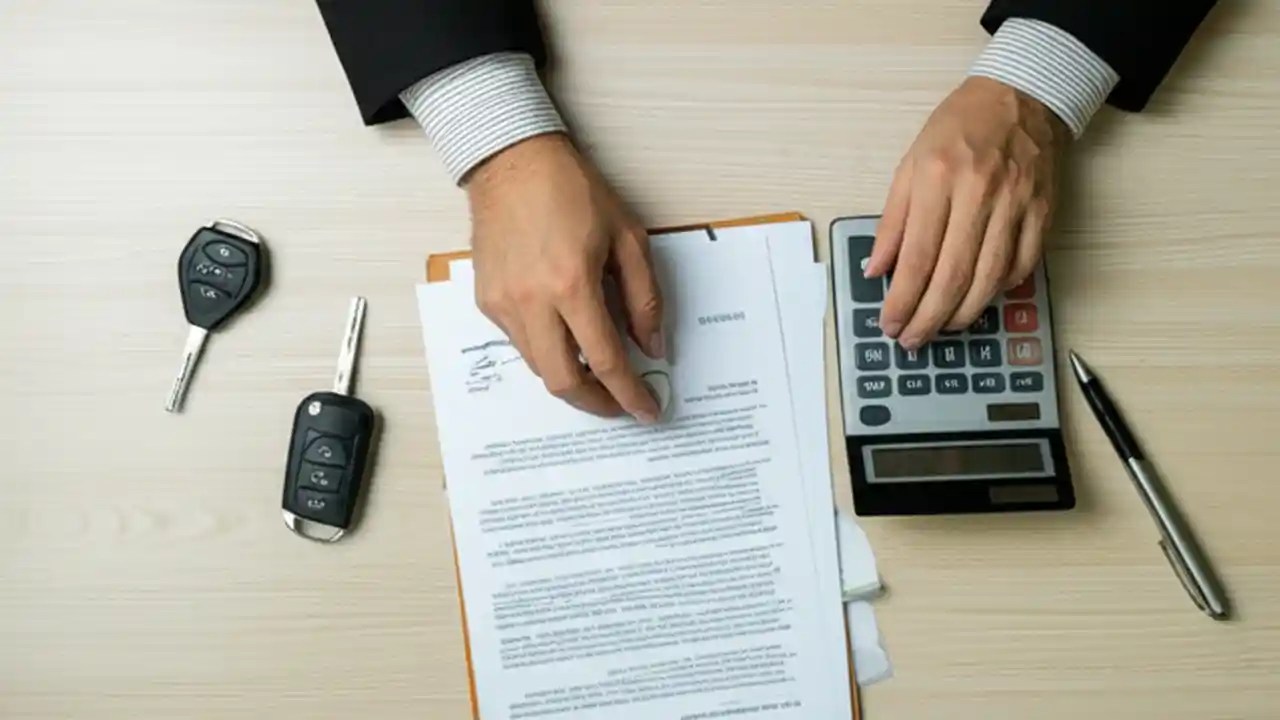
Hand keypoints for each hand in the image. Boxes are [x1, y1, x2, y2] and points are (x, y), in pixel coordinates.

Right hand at [466, 133, 663, 422]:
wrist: (512, 163)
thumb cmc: (572, 191)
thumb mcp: (628, 237)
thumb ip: (644, 297)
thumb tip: (652, 346)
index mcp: (572, 284)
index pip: (606, 361)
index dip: (631, 394)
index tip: (648, 410)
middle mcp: (532, 302)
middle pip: (564, 382)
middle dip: (597, 404)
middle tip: (621, 403)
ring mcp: (503, 304)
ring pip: (539, 367)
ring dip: (572, 378)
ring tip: (597, 370)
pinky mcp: (487, 301)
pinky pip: (521, 343)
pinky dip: (548, 351)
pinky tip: (566, 336)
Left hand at [865, 76, 1068, 348]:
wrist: (1023, 94)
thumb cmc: (959, 127)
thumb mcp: (911, 164)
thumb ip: (893, 221)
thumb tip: (878, 270)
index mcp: (939, 179)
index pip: (917, 256)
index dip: (902, 299)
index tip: (889, 323)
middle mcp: (979, 193)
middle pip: (953, 276)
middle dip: (928, 318)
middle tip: (912, 340)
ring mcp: (1016, 203)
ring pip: (989, 278)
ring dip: (963, 314)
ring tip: (942, 328)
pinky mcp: (1043, 211)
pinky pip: (1022, 265)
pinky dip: (999, 290)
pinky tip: (979, 299)